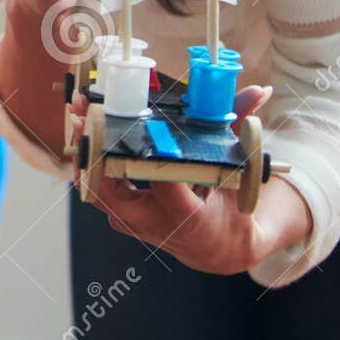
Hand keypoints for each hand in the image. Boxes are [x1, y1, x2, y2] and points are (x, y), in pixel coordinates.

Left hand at [84, 85, 309, 273]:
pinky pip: (96, 190)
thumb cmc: (229, 210)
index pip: (162, 182)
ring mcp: (130, 223)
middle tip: (86, 115)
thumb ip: (239, 128)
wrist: (215, 249)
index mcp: (186, 218)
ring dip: (85, 151)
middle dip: (95, 149)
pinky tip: (83, 134)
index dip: (148, 154)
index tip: (138, 126)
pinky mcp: (117, 217)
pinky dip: (89, 162)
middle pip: (112, 188)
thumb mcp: (239, 173)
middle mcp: (152, 224)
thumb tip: (260, 90)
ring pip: (96, 189)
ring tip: (78, 116)